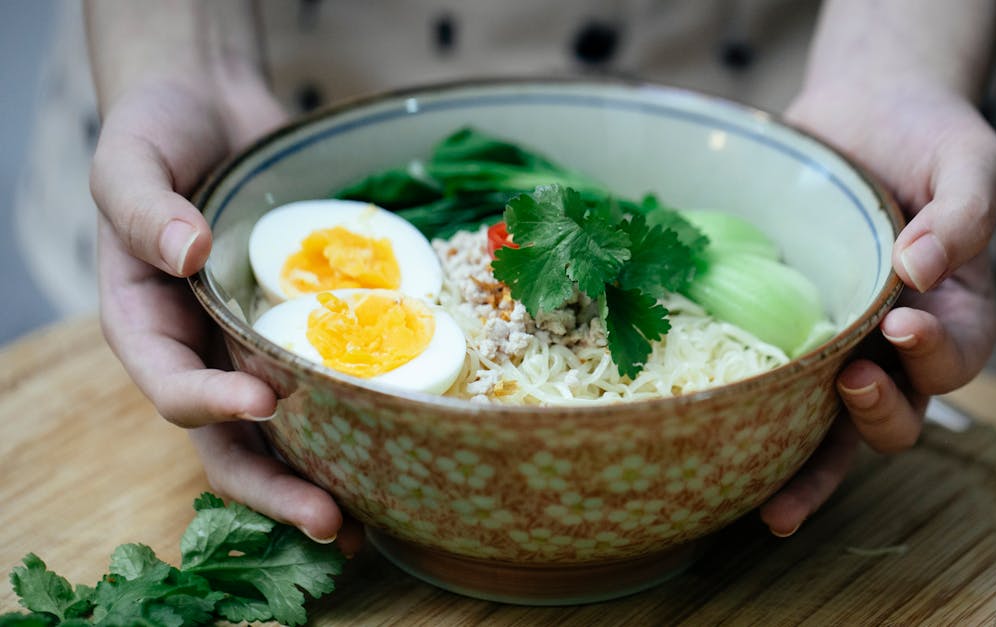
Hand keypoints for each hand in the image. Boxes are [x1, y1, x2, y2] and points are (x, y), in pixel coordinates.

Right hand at [91, 78, 361, 552]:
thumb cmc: (157, 133)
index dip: (211, 405)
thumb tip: (188, 252)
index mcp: (146, 325)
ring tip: (373, 523)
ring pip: (285, 434)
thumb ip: (145, 207)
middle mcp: (202, 351)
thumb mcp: (130, 160)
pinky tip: (406, 444)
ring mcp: (255, 346)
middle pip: (231, 441)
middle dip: (276, 488)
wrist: (214, 108)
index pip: (171, 385)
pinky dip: (359, 418)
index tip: (263, 401)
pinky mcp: (307, 329)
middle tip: (332, 521)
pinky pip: (331, 381)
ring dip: (324, 478)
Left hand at [759, 80, 995, 535]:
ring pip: (835, 432)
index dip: (935, 354)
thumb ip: (963, 213)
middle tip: (851, 383)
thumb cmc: (930, 136)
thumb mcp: (969, 161)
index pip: (958, 356)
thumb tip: (920, 269)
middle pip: (900, 413)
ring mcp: (841, 348)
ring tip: (777, 504)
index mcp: (958, 313)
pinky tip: (722, 463)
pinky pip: (778, 395)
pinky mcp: (788, 336)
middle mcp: (900, 347)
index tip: (903, 323)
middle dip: (879, 414)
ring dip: (812, 473)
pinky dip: (760, 438)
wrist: (865, 110)